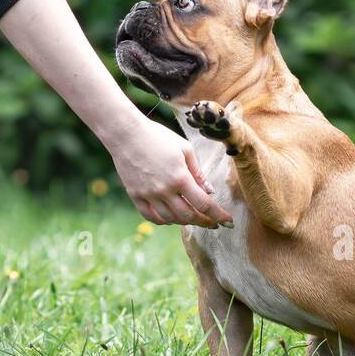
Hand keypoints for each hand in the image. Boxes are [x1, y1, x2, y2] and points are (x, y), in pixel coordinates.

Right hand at [107, 113, 232, 227]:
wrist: (126, 133)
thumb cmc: (158, 136)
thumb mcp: (185, 149)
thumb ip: (198, 172)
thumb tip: (209, 191)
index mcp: (180, 177)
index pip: (204, 204)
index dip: (218, 215)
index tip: (228, 222)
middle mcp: (164, 190)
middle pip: (188, 216)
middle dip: (204, 221)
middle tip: (212, 222)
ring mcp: (148, 195)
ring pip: (170, 219)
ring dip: (184, 220)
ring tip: (192, 216)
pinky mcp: (135, 196)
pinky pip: (151, 216)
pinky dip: (163, 220)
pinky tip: (170, 217)